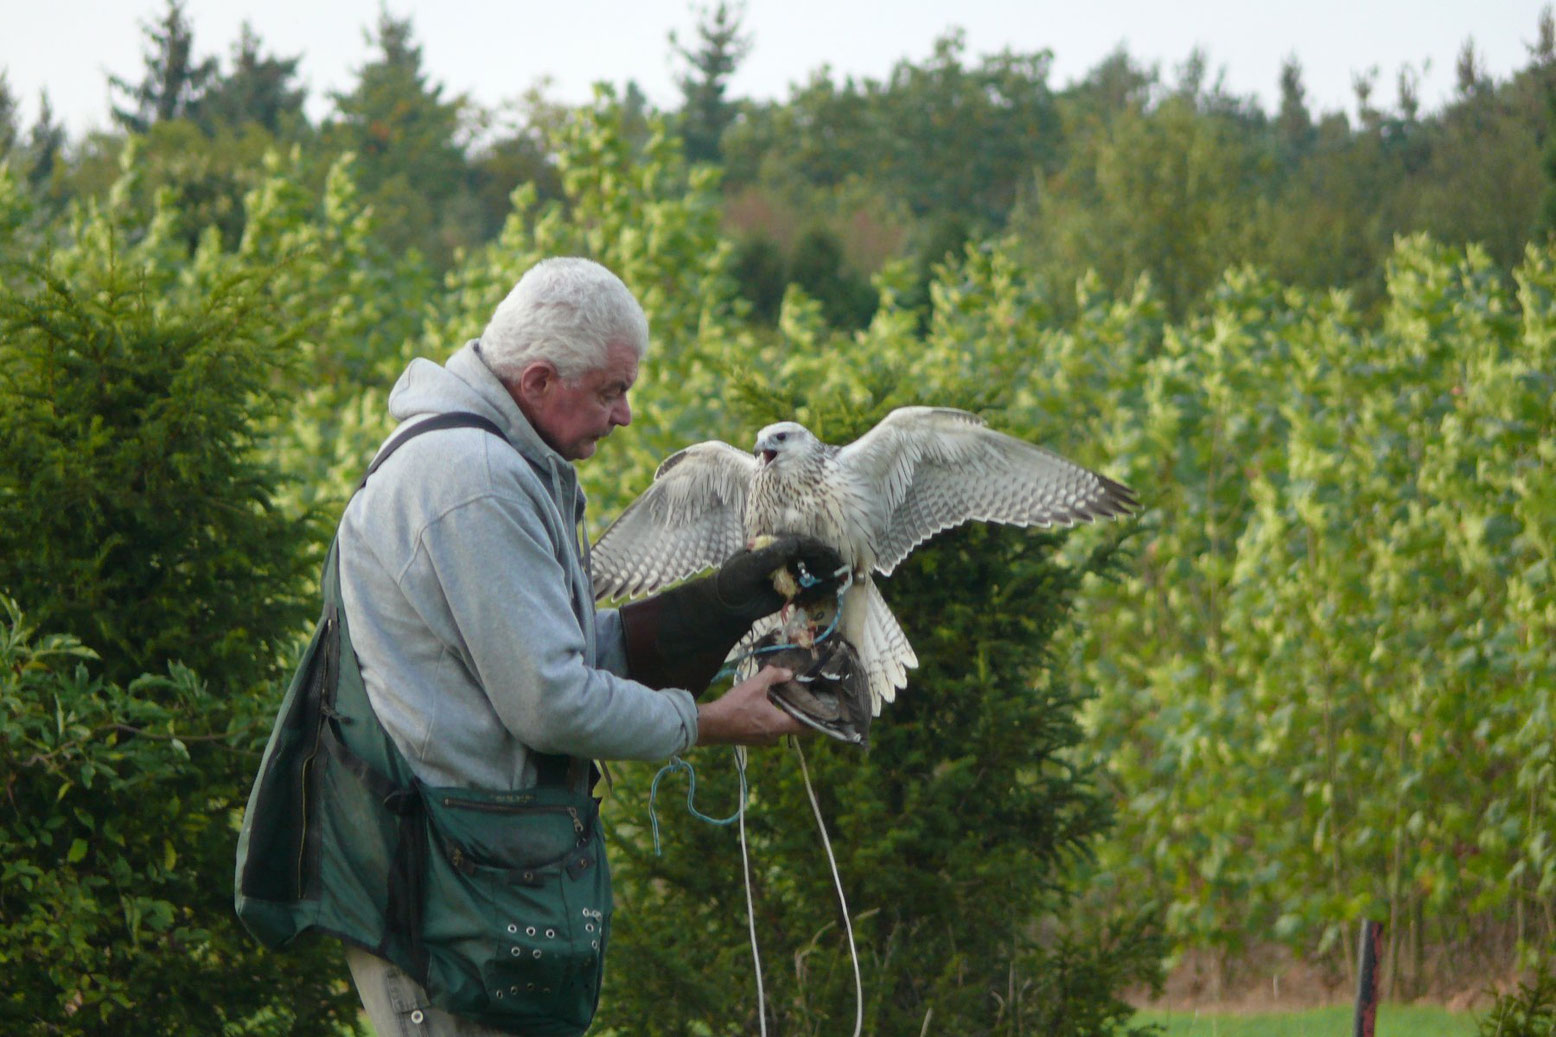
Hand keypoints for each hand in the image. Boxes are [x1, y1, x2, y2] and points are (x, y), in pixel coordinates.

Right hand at [695, 666, 808, 745]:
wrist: (710, 725)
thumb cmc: (734, 706)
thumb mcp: (755, 685)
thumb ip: (774, 676)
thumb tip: (788, 672)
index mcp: (779, 725)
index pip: (806, 726)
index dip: (815, 718)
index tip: (822, 710)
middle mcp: (773, 737)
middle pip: (792, 726)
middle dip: (796, 713)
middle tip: (798, 698)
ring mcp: (761, 741)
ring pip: (778, 727)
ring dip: (780, 716)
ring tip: (778, 700)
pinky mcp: (751, 740)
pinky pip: (766, 730)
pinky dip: (768, 720)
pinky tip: (760, 707)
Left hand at [714, 535, 845, 618]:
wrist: (728, 605)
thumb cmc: (735, 580)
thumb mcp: (750, 566)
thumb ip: (771, 556)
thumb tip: (796, 544)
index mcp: (775, 545)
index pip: (800, 543)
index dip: (815, 548)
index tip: (829, 555)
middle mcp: (785, 557)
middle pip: (811, 555)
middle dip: (826, 560)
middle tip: (838, 568)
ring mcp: (790, 574)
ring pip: (814, 571)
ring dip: (827, 574)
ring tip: (837, 579)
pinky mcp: (792, 590)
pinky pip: (811, 588)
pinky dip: (822, 589)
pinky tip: (831, 590)